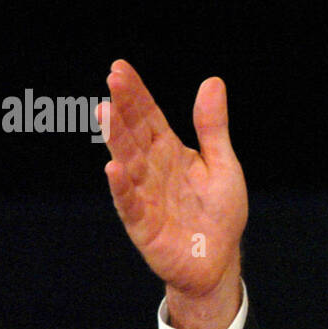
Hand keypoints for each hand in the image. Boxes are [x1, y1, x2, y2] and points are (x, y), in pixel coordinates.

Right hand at [101, 60, 247, 328]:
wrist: (218, 259)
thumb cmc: (219, 212)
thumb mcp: (223, 164)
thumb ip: (212, 127)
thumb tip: (212, 81)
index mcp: (170, 152)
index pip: (148, 117)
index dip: (136, 94)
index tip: (120, 68)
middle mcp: (152, 170)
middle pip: (135, 134)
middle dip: (123, 108)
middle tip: (113, 80)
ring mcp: (145, 197)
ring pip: (128, 163)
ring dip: (116, 140)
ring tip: (104, 112)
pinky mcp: (144, 226)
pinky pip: (131, 205)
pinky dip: (122, 189)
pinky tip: (113, 168)